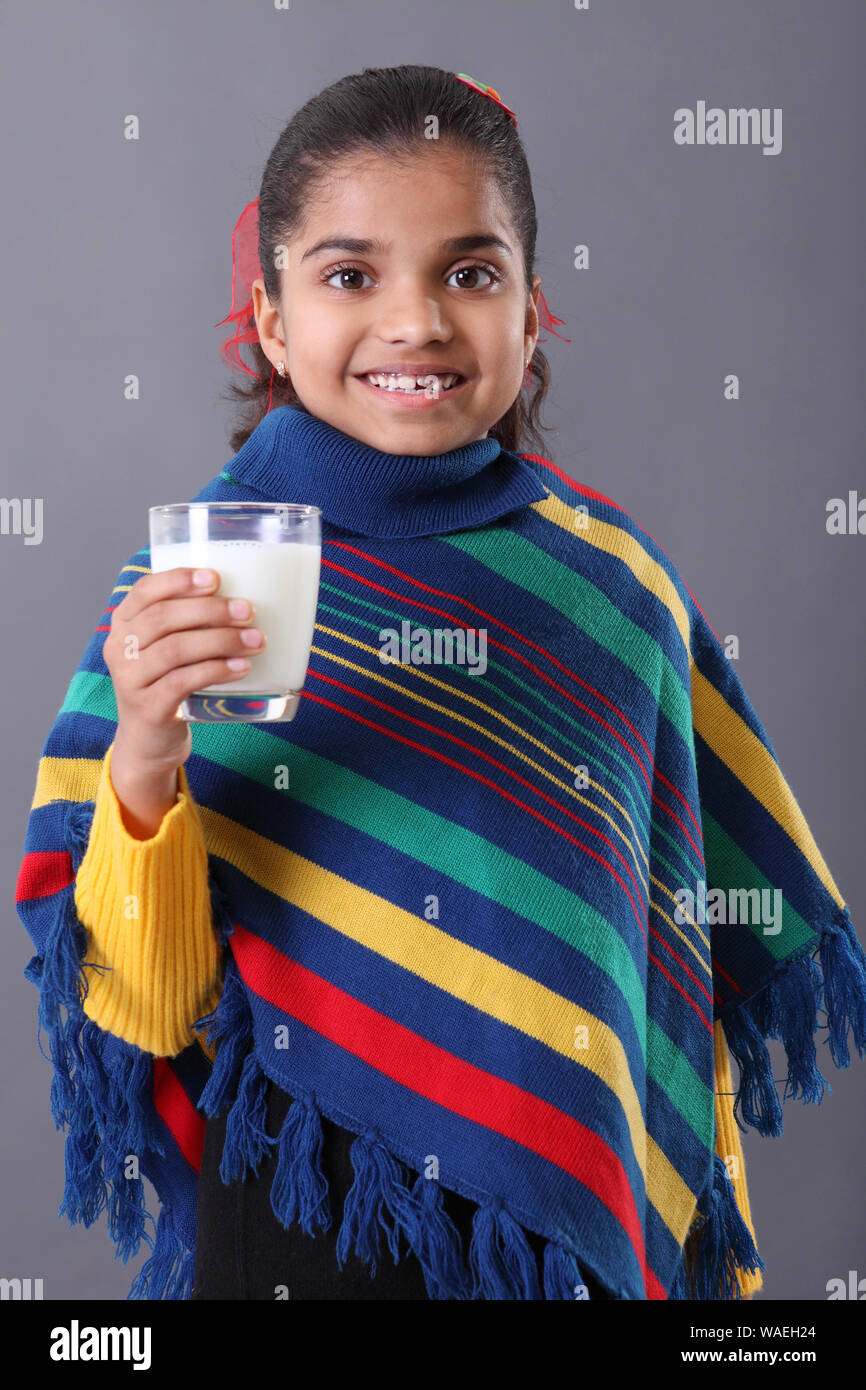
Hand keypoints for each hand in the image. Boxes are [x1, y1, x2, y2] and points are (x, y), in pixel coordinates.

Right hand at [103, 565, 265, 774]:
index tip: (215, 578)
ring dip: (220, 641)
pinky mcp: (148, 708)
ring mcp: (130, 679)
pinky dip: (215, 671)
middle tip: (247, 611)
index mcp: (123, 624)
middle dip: (211, 610)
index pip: (145, 591)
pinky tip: (241, 668)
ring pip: (176, 649)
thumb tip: (240, 598)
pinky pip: (183, 682)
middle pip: (164, 618)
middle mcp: (119, 648)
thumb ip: (188, 623)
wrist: (149, 741)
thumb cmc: (167, 683)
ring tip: (255, 641)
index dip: (179, 580)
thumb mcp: (167, 649)